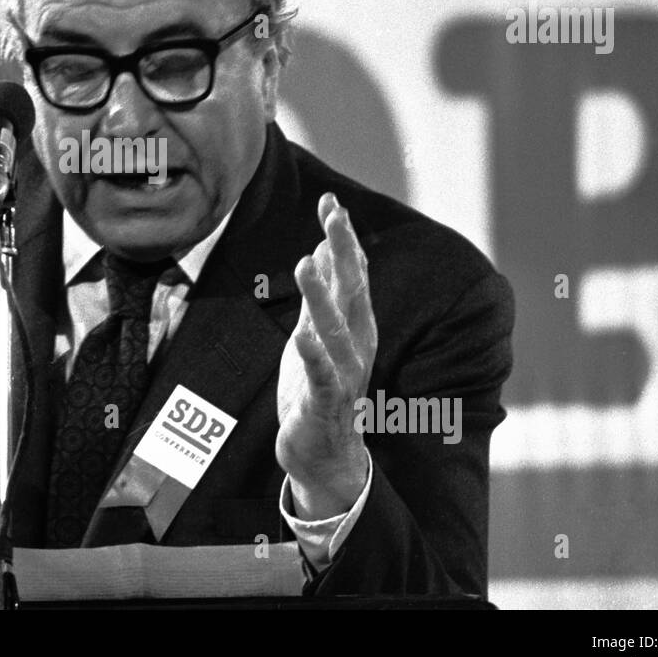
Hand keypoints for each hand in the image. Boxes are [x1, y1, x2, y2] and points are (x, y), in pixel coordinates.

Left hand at [276, 191, 376, 519]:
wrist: (324, 454)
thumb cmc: (319, 389)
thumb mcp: (318, 331)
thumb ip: (323, 292)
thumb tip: (323, 244)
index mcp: (356, 327)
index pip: (353, 274)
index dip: (343, 239)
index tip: (331, 202)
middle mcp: (357, 346)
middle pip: (353, 293)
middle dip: (344, 254)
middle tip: (334, 216)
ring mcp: (344, 375)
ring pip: (335, 331)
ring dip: (321, 297)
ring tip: (304, 263)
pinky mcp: (325, 403)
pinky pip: (321, 377)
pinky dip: (312, 356)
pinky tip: (300, 336)